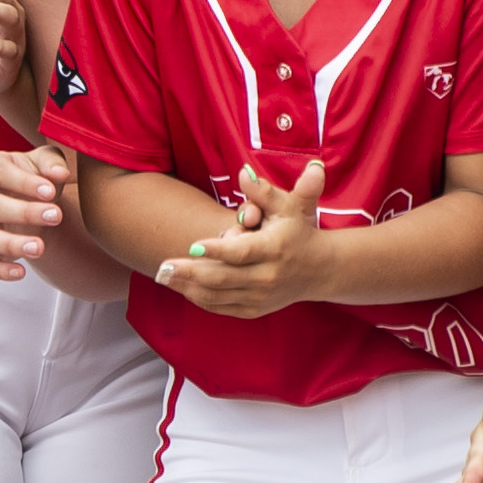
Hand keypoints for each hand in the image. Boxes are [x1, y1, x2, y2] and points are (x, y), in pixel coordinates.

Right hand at [0, 145, 70, 280]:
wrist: (32, 203)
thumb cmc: (36, 179)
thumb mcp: (46, 163)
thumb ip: (52, 163)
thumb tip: (58, 172)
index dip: (23, 183)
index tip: (50, 191)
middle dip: (23, 213)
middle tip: (55, 216)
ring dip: (9, 244)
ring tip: (39, 248)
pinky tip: (20, 272)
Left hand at [154, 159, 327, 316]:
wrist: (320, 269)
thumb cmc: (297, 231)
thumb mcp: (288, 207)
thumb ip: (264, 192)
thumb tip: (243, 173)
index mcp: (274, 250)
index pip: (241, 253)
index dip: (217, 250)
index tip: (192, 244)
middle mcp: (267, 277)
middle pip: (222, 278)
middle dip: (190, 273)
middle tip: (163, 266)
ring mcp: (261, 296)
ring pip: (218, 295)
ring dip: (188, 287)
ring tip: (163, 276)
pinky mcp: (256, 309)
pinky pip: (223, 307)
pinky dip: (201, 299)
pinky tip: (182, 288)